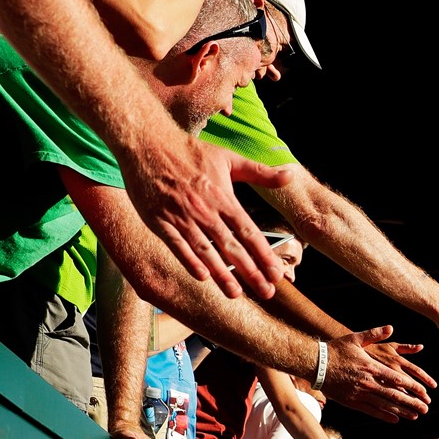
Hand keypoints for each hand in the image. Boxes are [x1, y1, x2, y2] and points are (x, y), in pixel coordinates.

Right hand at [120, 140, 294, 302]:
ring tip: (236, 294)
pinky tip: (202, 277)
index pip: (249, 232)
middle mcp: (206, 210)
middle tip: (267, 292)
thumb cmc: (189, 151)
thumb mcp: (228, 158)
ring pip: (206, 251)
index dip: (264, 254)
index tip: (277, 273)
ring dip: (222, 274)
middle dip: (251, 271)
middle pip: (232, 247)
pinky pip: (177, 246)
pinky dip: (190, 261)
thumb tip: (290, 174)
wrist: (148, 144)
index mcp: (224, 198)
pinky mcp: (160, 221)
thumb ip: (260, 172)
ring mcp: (182, 217)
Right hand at [324, 326, 433, 421]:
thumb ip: (375, 334)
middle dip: (412, 403)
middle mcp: (368, 382)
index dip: (413, 387)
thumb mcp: (356, 338)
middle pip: (395, 395)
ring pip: (385, 405)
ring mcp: (360, 393)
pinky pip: (371, 411)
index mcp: (372, 367)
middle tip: (426, 409)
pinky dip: (384, 416)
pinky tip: (395, 419)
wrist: (316, 364)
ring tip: (415, 416)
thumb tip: (391, 328)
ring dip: (402, 411)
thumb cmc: (336, 350)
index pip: (398, 379)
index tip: (425, 393)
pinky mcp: (352, 402)